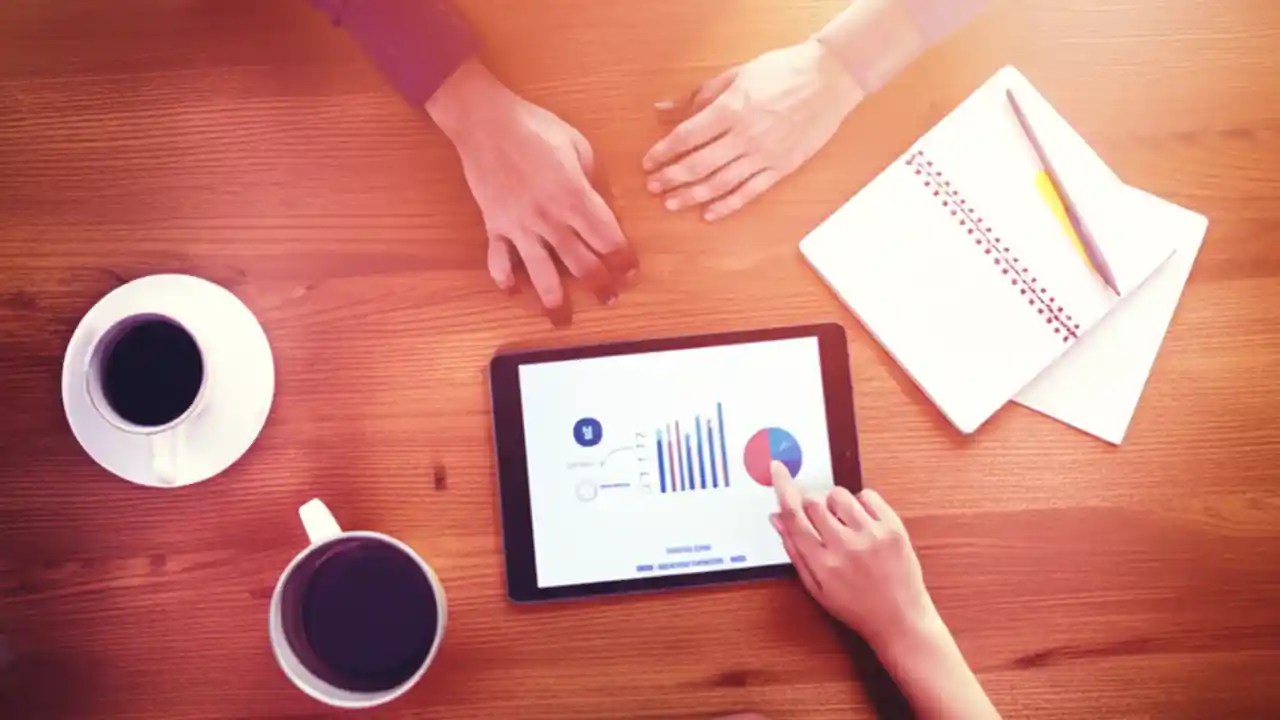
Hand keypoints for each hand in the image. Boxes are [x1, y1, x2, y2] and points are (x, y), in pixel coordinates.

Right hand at [427, 60, 636, 325]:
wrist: (485, 121)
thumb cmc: (534, 127)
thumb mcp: (578, 146)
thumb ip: (592, 181)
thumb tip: (600, 205)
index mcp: (575, 198)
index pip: (608, 240)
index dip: (624, 261)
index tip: (631, 272)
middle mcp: (550, 219)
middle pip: (582, 265)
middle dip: (600, 286)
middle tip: (610, 299)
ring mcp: (520, 227)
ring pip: (542, 275)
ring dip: (554, 302)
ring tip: (562, 319)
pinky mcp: (495, 226)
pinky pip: (499, 261)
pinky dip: (504, 280)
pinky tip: (512, 292)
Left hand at [643, 40, 863, 220]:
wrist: (830, 79)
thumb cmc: (783, 71)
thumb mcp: (737, 75)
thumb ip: (700, 96)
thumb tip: (664, 110)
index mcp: (731, 109)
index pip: (686, 137)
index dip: (663, 152)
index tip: (648, 163)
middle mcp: (745, 136)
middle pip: (697, 165)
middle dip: (670, 178)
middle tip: (653, 187)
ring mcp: (764, 156)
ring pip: (719, 184)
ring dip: (691, 196)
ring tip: (670, 203)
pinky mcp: (781, 168)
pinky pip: (749, 193)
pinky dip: (726, 206)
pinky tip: (708, 214)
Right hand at [768, 461, 936, 647]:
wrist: (900, 619)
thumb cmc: (857, 607)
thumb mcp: (816, 588)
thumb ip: (794, 551)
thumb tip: (777, 518)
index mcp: (823, 564)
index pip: (794, 516)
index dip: (783, 488)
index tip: (778, 470)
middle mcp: (845, 547)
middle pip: (814, 502)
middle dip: (810, 503)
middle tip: (818, 517)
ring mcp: (871, 535)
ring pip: (839, 495)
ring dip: (834, 503)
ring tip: (843, 524)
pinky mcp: (893, 528)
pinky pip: (868, 495)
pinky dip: (860, 502)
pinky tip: (862, 522)